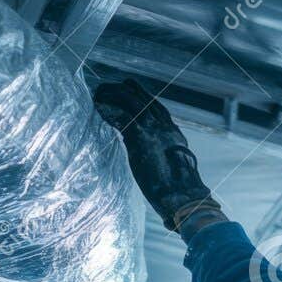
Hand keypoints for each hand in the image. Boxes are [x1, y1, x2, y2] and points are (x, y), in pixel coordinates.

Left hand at [93, 79, 219, 231]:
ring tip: (99, 93)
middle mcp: (164, 126)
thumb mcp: (171, 163)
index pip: (156, 106)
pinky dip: (109, 110)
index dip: (141, 95)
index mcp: (172, 132)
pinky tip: (99, 107)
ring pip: (131, 102)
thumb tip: (142, 147)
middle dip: (124, 90)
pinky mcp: (141, 137)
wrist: (182, 195)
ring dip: (113, 95)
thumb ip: (158, 151)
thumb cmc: (177, 188)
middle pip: (142, 99)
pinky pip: (122, 116)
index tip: (129, 86)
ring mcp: (153, 129)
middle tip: (108, 86)